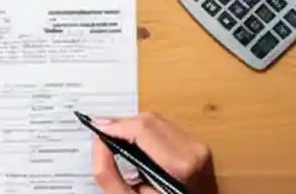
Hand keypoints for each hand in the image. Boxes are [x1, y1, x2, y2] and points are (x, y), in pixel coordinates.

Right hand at [91, 112, 216, 193]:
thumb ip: (109, 175)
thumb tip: (99, 144)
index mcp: (181, 164)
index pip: (141, 127)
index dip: (115, 125)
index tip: (97, 128)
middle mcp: (194, 150)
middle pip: (148, 120)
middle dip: (122, 125)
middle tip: (103, 134)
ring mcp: (198, 147)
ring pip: (157, 121)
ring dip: (134, 128)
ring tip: (118, 140)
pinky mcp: (197, 147)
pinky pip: (166, 128)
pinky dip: (147, 133)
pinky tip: (137, 145)